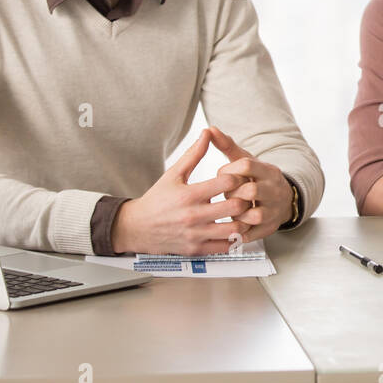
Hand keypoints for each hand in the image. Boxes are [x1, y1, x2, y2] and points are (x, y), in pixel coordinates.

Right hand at [112, 128, 251, 254]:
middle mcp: (193, 215)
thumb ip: (194, 154)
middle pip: (234, 206)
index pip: (227, 182)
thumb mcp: (173, 174)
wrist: (136, 228)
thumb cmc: (157, 199)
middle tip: (246, 196)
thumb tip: (207, 133)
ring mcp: (195, 234)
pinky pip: (224, 247)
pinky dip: (233, 239)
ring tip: (242, 213)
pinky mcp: (196, 249)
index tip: (240, 178)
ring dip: (243, 220)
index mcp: (189, 194)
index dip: (238, 177)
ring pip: (233, 230)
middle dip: (245, 199)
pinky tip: (234, 229)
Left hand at [208, 126, 293, 241]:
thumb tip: (209, 129)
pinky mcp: (270, 227)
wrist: (284, 199)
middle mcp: (274, 189)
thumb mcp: (246, 160)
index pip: (247, 165)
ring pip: (254, 214)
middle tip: (225, 195)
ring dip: (237, 214)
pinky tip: (232, 225)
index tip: (222, 175)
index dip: (229, 171)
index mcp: (267, 170)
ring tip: (229, 211)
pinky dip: (240, 231)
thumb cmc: (257, 178)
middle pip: (251, 190)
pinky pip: (253, 233)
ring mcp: (274, 209)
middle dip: (233, 194)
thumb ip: (227, 146)